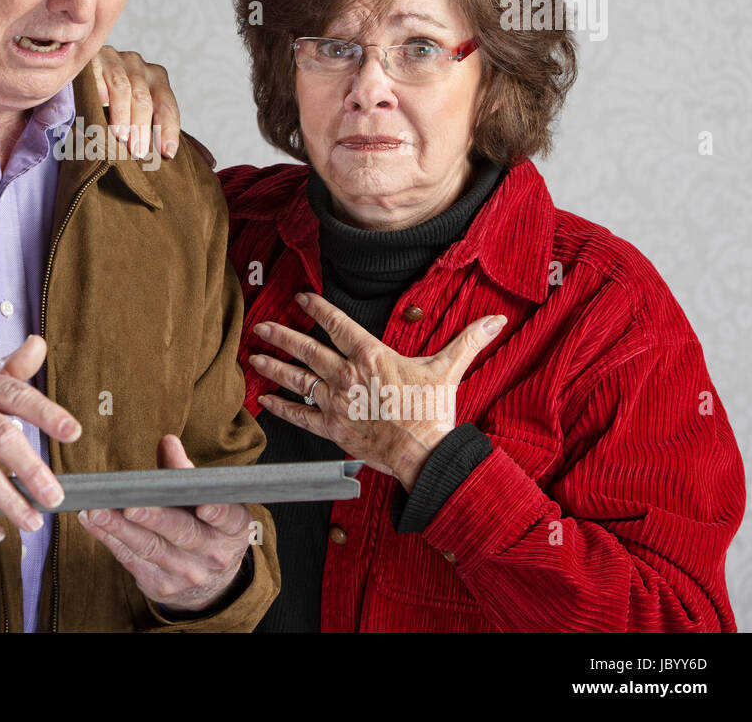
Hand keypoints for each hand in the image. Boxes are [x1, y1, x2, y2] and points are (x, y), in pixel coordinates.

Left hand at [77, 435, 250, 613]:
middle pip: (183, 533)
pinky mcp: (160, 585)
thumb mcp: (206, 497)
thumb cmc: (205, 525)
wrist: (209, 582)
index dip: (219, 512)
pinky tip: (92, 521)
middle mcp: (213, 554)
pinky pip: (131, 560)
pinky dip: (109, 539)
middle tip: (131, 506)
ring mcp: (187, 573)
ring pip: (151, 548)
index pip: (229, 518)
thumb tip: (167, 442)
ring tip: (97, 510)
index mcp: (232, 528)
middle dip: (156, 519)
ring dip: (120, 528)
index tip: (204, 506)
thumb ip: (185, 471)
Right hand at [89, 45, 180, 161]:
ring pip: (123, 88)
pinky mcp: (93, 58)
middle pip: (144, 98)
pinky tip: (98, 107)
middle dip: (142, 127)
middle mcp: (138, 65)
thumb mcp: (132, 107)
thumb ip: (144, 124)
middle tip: (138, 151)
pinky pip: (98, 76)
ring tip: (121, 136)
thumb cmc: (110, 98)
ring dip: (122, 115)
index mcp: (156, 77)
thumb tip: (156, 156)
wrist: (76, 68)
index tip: (167, 153)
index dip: (168, 129)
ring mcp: (115, 59)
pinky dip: (100, 92)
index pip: (167, 105)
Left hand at [250, 293, 504, 491]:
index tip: (300, 298)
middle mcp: (347, 375)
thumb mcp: (448, 369)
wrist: (423, 452)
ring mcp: (337, 402)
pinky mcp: (332, 428)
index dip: (317, 309)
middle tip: (260, 327)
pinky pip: (300, 415)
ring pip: (298, 380)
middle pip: (307, 350)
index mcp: (371, 355)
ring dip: (274, 368)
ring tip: (255, 358)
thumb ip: (468, 341)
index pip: (337, 324)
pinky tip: (264, 400)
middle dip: (281, 336)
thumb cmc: (432, 411)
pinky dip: (280, 407)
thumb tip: (496, 319)